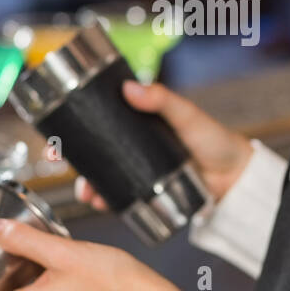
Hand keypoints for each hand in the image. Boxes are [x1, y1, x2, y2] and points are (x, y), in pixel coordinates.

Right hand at [74, 79, 253, 211]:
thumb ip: (162, 99)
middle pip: (91, 150)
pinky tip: (99, 203)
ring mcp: (136, 169)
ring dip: (85, 183)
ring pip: (100, 176)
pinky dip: (104, 200)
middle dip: (69, 158)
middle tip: (56, 161)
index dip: (72, 125)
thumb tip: (131, 87)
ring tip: (85, 190)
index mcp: (137, 122)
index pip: (97, 120)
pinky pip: (117, 197)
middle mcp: (131, 145)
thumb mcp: (187, 115)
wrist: (234, 177)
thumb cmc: (214, 139)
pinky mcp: (144, 192)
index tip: (55, 130)